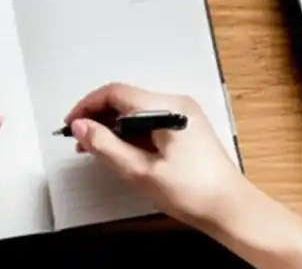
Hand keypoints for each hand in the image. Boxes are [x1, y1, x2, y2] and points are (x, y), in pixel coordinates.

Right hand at [64, 83, 247, 229]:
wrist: (230, 208)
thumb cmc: (193, 192)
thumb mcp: (140, 171)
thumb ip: (106, 146)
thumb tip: (81, 127)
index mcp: (167, 108)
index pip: (116, 93)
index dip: (88, 106)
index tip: (70, 125)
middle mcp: (176, 104)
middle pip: (126, 100)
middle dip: (99, 118)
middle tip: (79, 141)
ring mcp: (183, 115)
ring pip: (137, 111)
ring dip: (113, 127)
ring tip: (94, 149)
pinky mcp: (185, 127)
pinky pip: (150, 121)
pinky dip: (130, 133)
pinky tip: (119, 151)